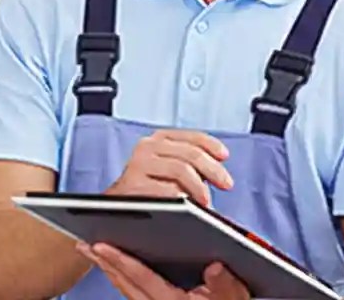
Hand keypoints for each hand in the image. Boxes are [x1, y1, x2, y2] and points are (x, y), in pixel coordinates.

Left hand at [78, 242, 249, 299]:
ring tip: (89, 248)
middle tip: (83, 243)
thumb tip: (216, 266)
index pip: (143, 279)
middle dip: (104, 262)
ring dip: (107, 267)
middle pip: (125, 283)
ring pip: (124, 287)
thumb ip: (226, 285)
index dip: (121, 261)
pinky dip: (119, 275)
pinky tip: (110, 262)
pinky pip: (131, 290)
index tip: (100, 245)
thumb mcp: (233, 298)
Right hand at [106, 129, 232, 205]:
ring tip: (207, 201)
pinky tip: (187, 205)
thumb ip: (189, 165)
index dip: (211, 145)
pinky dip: (180, 197)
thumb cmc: (150, 190)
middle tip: (226, 184)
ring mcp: (138, 165)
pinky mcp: (132, 185)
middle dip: (213, 170)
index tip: (224, 156)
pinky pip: (165, 190)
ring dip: (199, 187)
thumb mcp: (168, 169)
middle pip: (190, 154)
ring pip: (180, 170)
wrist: (117, 207)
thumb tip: (221, 176)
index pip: (191, 136)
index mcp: (159, 140)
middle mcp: (147, 147)